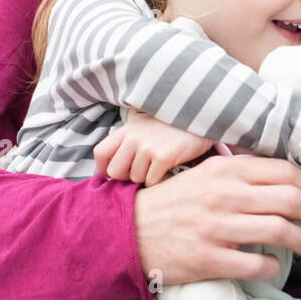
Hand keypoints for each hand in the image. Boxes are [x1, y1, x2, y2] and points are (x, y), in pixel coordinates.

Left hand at [94, 110, 213, 186]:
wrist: (200, 118)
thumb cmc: (171, 126)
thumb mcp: (145, 126)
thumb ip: (128, 142)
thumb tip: (114, 167)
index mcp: (126, 129)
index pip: (100, 153)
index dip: (104, 168)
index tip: (115, 173)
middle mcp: (133, 138)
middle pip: (114, 172)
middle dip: (126, 177)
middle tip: (140, 172)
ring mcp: (147, 147)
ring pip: (135, 179)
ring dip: (145, 177)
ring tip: (157, 166)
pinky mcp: (163, 157)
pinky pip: (151, 181)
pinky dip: (158, 180)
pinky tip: (166, 169)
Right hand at [133, 154, 300, 285]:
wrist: (128, 230)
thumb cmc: (173, 202)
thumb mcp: (204, 173)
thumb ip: (241, 172)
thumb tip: (284, 178)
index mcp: (225, 171)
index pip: (285, 172)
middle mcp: (224, 195)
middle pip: (290, 199)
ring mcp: (216, 228)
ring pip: (279, 231)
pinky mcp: (208, 258)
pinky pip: (255, 264)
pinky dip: (272, 267)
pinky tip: (273, 265)